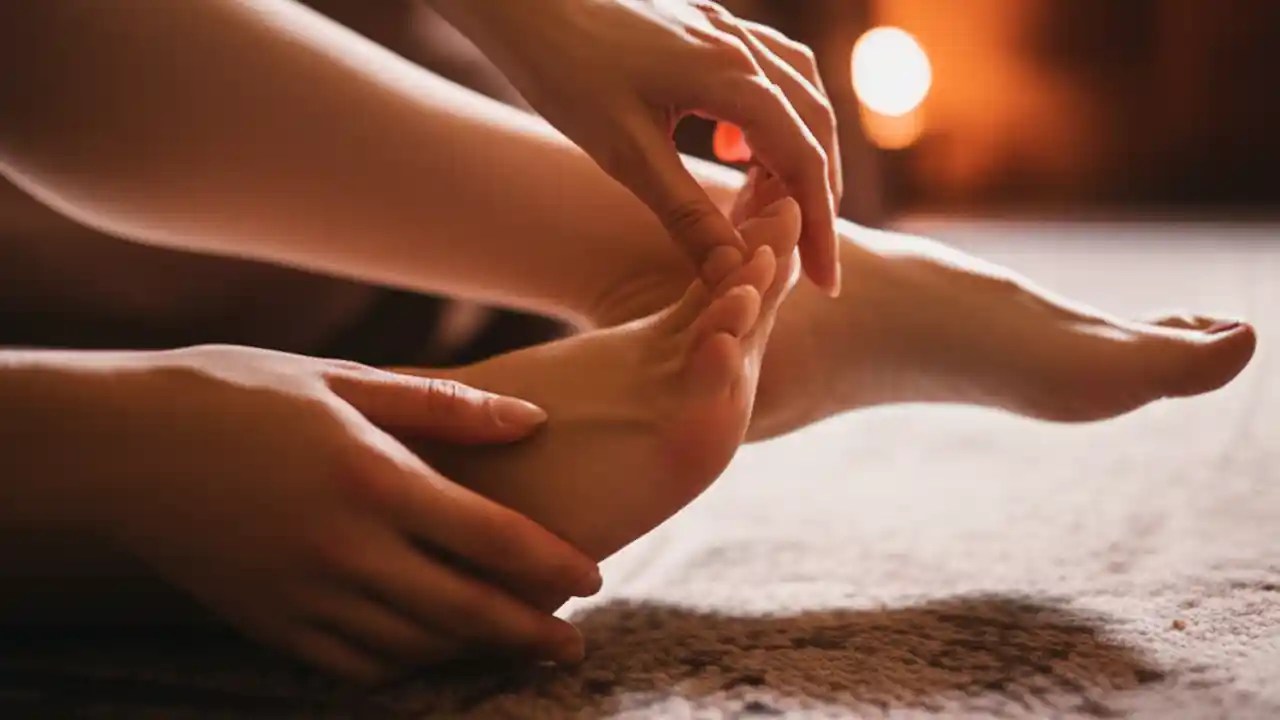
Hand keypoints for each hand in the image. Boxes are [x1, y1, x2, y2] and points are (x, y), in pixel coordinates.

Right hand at [76, 345, 599, 681]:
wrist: (122, 447)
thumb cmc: (237, 395)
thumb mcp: (343, 381)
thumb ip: (445, 406)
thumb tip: (532, 420)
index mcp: (375, 479)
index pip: (494, 538)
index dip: (553, 565)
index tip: (592, 580)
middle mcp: (348, 548)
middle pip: (467, 610)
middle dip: (532, 635)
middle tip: (573, 648)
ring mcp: (306, 595)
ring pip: (416, 647)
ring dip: (473, 652)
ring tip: (511, 646)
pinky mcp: (270, 624)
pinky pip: (354, 666)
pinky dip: (403, 666)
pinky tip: (427, 652)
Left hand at [434, 0, 841, 293]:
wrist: (524, 1)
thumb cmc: (563, 71)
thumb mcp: (626, 155)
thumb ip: (686, 215)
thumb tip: (733, 272)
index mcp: (733, 78)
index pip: (803, 162)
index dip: (820, 228)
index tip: (826, 281)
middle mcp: (742, 47)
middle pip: (815, 126)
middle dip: (820, 195)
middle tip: (813, 256)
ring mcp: (725, 29)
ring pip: (798, 93)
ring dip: (802, 151)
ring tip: (784, 207)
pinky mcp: (703, 25)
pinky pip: (766, 70)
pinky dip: (771, 116)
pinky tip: (735, 147)